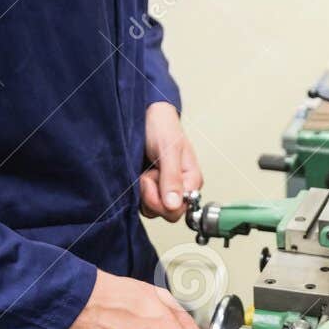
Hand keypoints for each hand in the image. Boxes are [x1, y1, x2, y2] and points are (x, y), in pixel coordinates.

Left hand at [140, 102, 203, 222]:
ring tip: (144, 171)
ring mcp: (162, 190)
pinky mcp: (148, 190)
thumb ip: (172, 179)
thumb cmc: (161, 126)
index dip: (164, 201)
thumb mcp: (168, 150)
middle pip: (166, 212)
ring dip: (143, 191)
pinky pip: (141, 203)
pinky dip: (136, 191)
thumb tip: (175, 205)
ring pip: (152, 210)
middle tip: (148, 173)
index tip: (155, 179)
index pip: (181, 209)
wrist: (142, 115)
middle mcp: (179, 188)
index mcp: (191, 180)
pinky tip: (138, 174)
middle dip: (151, 195)